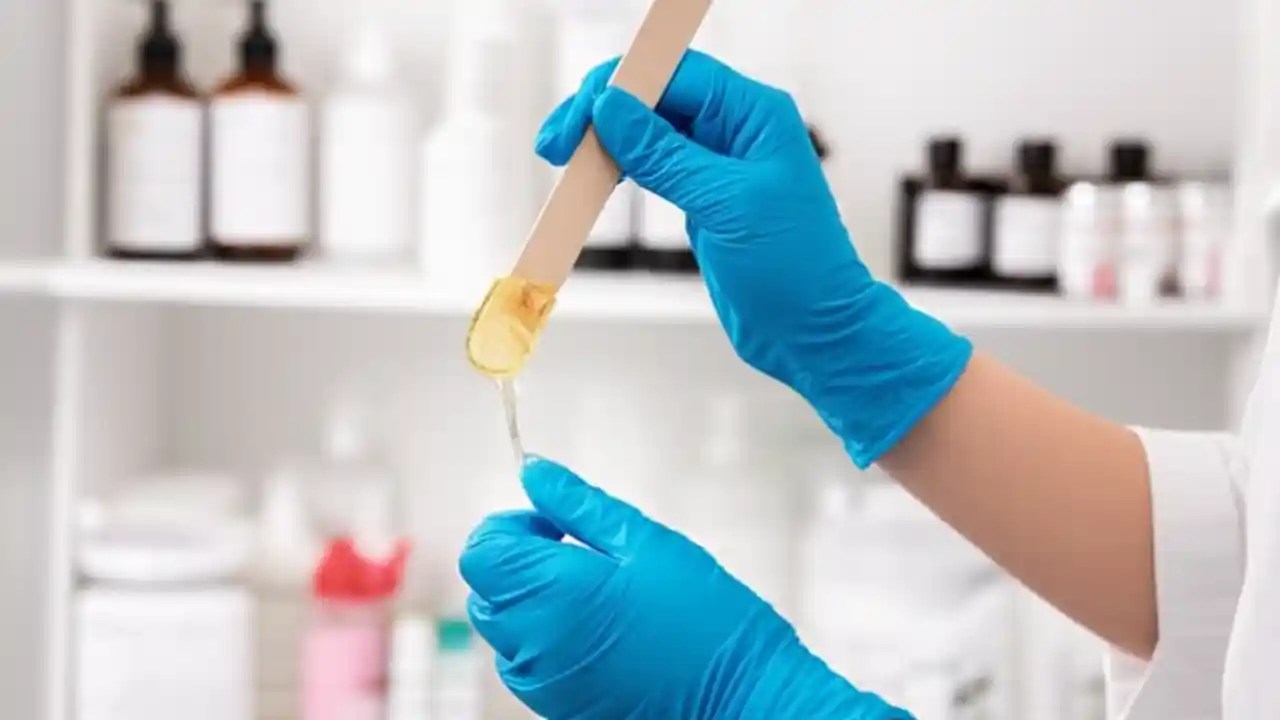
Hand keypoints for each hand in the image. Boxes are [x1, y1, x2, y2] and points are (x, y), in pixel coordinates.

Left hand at [459, 457, 910, 719]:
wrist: (743, 699)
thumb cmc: (705, 618)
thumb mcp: (646, 542)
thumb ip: (579, 504)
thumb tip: (533, 470)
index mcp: (552, 594)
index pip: (481, 549)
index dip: (511, 525)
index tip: (555, 525)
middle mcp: (533, 643)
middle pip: (484, 587)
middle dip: (518, 561)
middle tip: (580, 556)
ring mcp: (541, 683)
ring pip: (502, 626)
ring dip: (529, 601)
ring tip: (596, 596)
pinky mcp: (556, 707)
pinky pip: (525, 662)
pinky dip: (544, 638)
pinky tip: (599, 631)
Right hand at [537, 52, 971, 466]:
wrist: (815, 333)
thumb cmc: (797, 269)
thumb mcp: (725, 205)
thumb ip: (665, 156)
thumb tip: (611, 110)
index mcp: (754, 115)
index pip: (676, 74)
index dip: (621, 85)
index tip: (581, 113)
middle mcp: (736, 131)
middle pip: (654, 98)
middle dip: (601, 114)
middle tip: (554, 145)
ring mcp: (716, 166)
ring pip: (647, 133)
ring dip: (602, 143)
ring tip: (560, 162)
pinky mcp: (701, 200)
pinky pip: (650, 170)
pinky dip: (616, 172)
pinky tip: (590, 180)